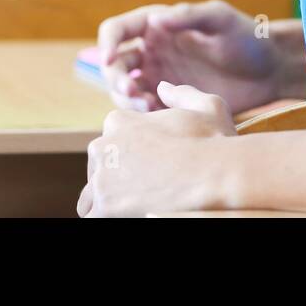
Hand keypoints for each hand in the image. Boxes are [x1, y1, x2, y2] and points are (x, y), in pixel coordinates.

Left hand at [78, 81, 236, 216]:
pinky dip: (105, 218)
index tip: (149, 167)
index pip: (111, 142)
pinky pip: (92, 217)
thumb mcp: (206, 106)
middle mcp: (101, 147)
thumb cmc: (212, 142)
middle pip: (100, 168)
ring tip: (135, 207)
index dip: (130, 156)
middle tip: (145, 189)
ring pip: (92, 196)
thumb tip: (163, 87)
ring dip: (109, 202)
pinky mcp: (103, 207)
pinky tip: (129, 216)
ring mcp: (100, 179)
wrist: (214, 176)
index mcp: (118, 121)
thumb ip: (181, 94)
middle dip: (116, 179)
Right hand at [97, 0, 279, 113]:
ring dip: (126, 99)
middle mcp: (152, 50)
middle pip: (116, 64)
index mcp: (157, 25)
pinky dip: (143, 113)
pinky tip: (158, 114)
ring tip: (146, 106)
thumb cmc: (246, 36)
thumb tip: (154, 21)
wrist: (269, 70)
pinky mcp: (171, 101)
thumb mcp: (220, 19)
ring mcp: (160, 77)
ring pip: (125, 90)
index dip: (106, 43)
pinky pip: (145, 108)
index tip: (108, 58)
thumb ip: (187, 16)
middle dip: (116, 78)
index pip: (117, 30)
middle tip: (131, 90)